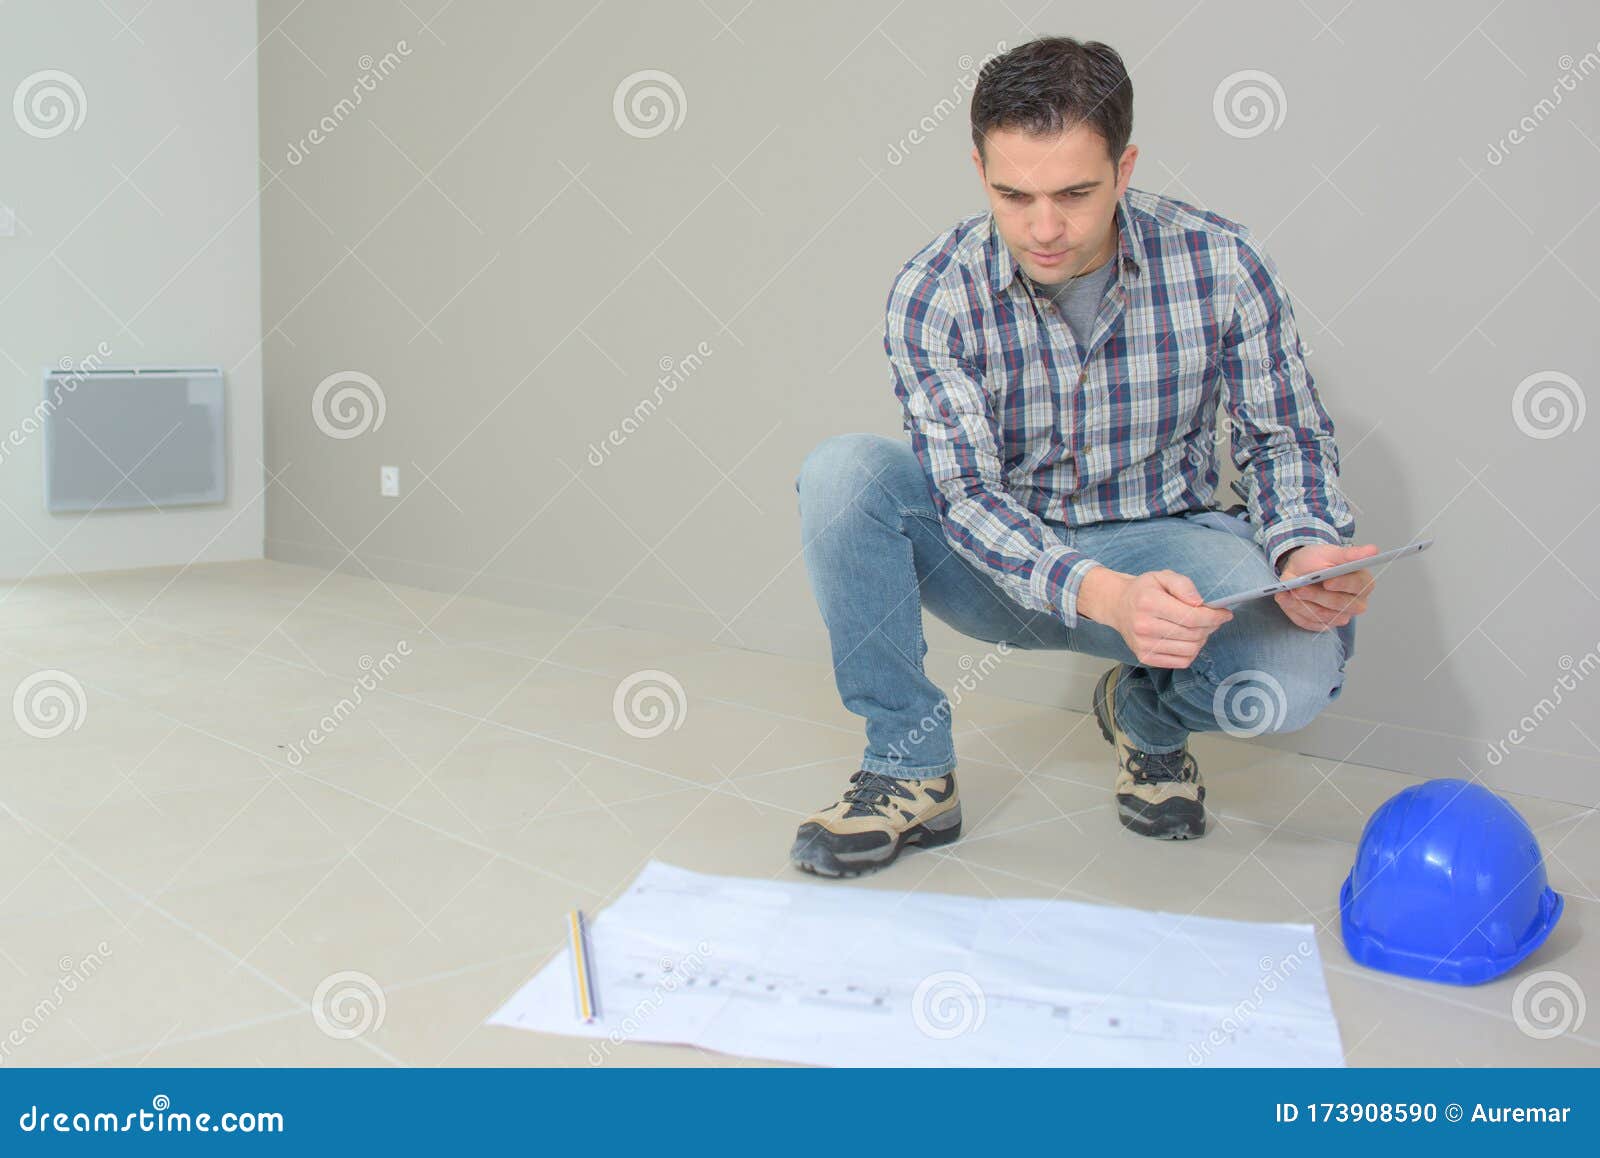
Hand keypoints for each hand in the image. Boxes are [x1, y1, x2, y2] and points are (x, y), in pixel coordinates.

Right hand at [1079, 567, 1233, 668]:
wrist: (1118, 606)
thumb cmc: (1144, 590)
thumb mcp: (1162, 576)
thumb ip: (1183, 584)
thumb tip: (1199, 602)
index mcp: (1149, 603)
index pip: (1192, 616)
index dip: (1214, 617)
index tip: (1224, 613)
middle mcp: (1144, 626)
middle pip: (1194, 634)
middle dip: (1210, 626)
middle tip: (1212, 619)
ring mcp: (1144, 645)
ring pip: (1190, 650)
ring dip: (1202, 640)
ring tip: (1198, 628)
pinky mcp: (1145, 657)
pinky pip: (1181, 661)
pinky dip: (1191, 652)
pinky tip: (1187, 640)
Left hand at [1273, 543, 1377, 631]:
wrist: (1302, 569)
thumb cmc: (1320, 561)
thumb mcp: (1332, 553)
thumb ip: (1351, 554)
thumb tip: (1373, 550)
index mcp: (1363, 584)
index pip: (1357, 586)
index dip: (1342, 584)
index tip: (1327, 581)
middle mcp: (1356, 604)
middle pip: (1338, 604)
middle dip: (1316, 596)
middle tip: (1299, 588)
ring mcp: (1340, 616)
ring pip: (1321, 615)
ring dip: (1302, 605)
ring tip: (1288, 593)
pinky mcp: (1323, 624)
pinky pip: (1309, 622)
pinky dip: (1295, 611)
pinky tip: (1285, 599)